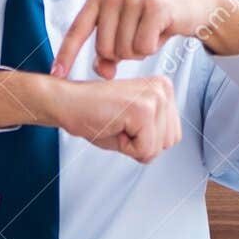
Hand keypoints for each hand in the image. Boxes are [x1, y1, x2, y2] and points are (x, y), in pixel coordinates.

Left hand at [49, 0, 238, 79]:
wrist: (192, 5)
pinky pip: (143, 47)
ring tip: (150, 34)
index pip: (76, 31)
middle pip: (104, 49)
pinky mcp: (155, 7)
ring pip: (124, 50)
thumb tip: (101, 72)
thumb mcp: (125, 35)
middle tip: (138, 40)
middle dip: (122, 55)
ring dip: (139, 51)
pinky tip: (161, 33)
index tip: (55, 75)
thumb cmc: (153, 21)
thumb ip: (107, 54)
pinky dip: (153, 48)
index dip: (65, 55)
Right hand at [50, 74, 181, 163]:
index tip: (124, 123)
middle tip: (119, 125)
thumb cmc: (93, 113)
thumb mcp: (135, 122)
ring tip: (116, 125)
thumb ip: (158, 129)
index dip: (145, 140)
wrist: (66, 102)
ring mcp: (155, 97)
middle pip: (169, 142)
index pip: (173, 135)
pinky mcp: (143, 109)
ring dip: (133, 146)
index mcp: (163, 89)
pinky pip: (144, 149)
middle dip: (141, 144)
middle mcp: (163, 89)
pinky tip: (113, 126)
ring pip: (157, 148)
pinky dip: (125, 147)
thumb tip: (170, 142)